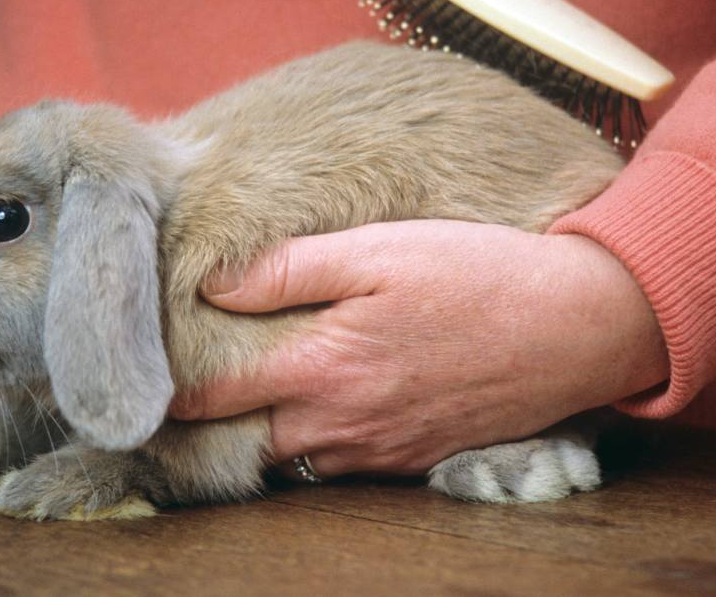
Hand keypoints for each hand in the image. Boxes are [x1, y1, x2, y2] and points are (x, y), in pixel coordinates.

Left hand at [170, 220, 668, 477]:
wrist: (576, 326)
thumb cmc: (476, 275)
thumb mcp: (380, 250)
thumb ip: (288, 268)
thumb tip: (211, 284)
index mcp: (323, 368)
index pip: (218, 395)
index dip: (172, 393)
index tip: (139, 387)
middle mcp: (343, 424)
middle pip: (249, 443)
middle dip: (213, 429)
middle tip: (183, 403)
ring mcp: (382, 451)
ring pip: (296, 459)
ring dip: (264, 439)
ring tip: (243, 409)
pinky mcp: (416, 460)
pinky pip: (345, 465)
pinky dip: (318, 448)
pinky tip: (320, 414)